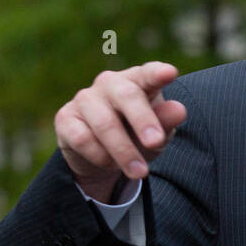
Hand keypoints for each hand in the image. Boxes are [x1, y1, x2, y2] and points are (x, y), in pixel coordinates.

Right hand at [54, 61, 187, 200]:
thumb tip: (179, 110)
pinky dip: (100, 156)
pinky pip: (82, 138)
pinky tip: (109, 164)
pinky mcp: (65, 117)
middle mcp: (110, 83)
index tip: (170, 73)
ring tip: (139, 172)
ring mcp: (85, 98)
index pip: (148, 73)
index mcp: (137, 81)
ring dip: (124, 151)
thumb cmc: (137, 135)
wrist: (102, 156)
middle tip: (156, 142)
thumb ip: (167, 121)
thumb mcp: (157, 132)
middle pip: (127, 96)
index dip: (158, 73)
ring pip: (105, 123)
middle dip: (143, 121)